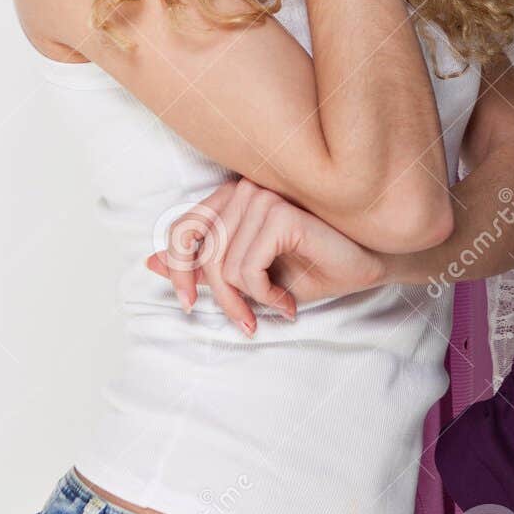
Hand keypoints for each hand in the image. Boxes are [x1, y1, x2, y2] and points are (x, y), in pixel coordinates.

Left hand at [145, 178, 387, 335]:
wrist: (364, 266)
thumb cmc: (311, 267)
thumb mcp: (248, 274)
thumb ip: (204, 266)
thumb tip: (150, 263)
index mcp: (232, 197)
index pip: (182, 229)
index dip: (178, 269)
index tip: (188, 304)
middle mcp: (243, 189)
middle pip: (201, 253)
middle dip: (220, 298)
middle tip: (246, 324)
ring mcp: (262, 196)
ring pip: (223, 266)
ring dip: (247, 301)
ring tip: (275, 307)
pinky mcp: (279, 212)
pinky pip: (247, 269)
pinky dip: (265, 294)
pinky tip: (288, 299)